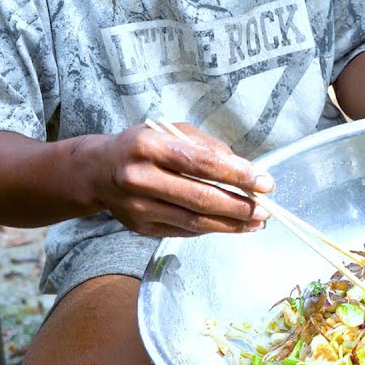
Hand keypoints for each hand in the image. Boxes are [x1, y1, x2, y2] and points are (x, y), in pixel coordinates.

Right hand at [85, 122, 273, 237]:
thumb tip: (245, 171)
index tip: (264, 182)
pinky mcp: (140, 228)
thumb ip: (208, 148)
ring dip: (230, 225)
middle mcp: (139, 178)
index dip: (236, 175)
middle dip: (238, 206)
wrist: (98, 171)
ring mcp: (137, 208)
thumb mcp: (173, 132)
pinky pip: (184, 231)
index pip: (200, 163)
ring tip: (256, 223)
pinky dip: (211, 229)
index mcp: (148, 146)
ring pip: (193, 221)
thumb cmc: (145, 146)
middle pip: (198, 198)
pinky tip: (231, 226)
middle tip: (265, 209)